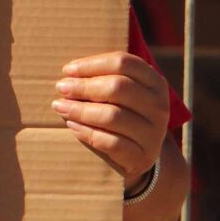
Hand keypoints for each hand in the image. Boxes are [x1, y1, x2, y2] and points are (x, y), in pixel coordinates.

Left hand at [54, 51, 170, 190]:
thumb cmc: (124, 117)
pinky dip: (87, 132)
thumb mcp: (123, 95)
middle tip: (61, 88)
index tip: (67, 70)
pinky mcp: (142, 156)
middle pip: (118, 87)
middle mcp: (159, 106)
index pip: (124, 63)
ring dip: (80, 110)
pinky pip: (111, 142)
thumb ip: (104, 80)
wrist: (140, 157)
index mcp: (155, 83)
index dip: (92, 64)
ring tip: (60, 107)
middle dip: (83, 86)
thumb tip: (69, 75)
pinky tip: (72, 126)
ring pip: (112, 115)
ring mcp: (153, 133)